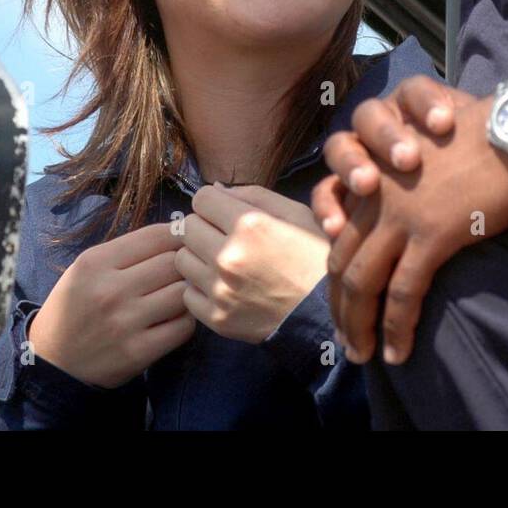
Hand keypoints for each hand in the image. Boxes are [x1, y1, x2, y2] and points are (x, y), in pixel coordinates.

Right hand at [28, 222, 193, 388]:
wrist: (53, 364)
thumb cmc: (75, 308)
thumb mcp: (86, 269)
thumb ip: (128, 250)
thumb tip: (179, 234)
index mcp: (94, 262)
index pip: (157, 235)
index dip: (179, 236)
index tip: (183, 243)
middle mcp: (109, 290)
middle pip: (174, 262)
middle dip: (185, 264)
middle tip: (184, 271)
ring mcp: (124, 323)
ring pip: (183, 292)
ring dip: (187, 292)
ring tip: (179, 294)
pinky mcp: (138, 352)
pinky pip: (184, 326)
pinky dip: (186, 319)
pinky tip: (174, 318)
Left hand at [175, 183, 329, 342]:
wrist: (326, 313)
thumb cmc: (315, 256)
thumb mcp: (296, 213)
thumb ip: (254, 195)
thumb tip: (216, 189)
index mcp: (250, 224)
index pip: (201, 199)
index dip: (215, 203)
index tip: (226, 213)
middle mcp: (228, 256)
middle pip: (187, 227)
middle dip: (205, 227)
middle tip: (225, 238)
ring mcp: (219, 289)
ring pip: (182, 260)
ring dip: (199, 257)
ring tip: (224, 263)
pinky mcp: (215, 318)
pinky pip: (187, 293)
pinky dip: (202, 288)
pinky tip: (225, 287)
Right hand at [313, 74, 475, 238]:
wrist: (458, 191)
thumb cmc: (474, 168)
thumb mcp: (477, 148)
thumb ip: (481, 136)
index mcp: (414, 106)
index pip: (416, 92)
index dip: (427, 104)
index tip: (445, 123)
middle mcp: (381, 124)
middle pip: (372, 116)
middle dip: (388, 136)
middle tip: (408, 160)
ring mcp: (358, 153)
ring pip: (341, 147)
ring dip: (352, 165)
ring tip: (368, 185)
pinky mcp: (342, 188)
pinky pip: (326, 192)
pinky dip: (328, 207)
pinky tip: (336, 228)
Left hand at [323, 95, 507, 365]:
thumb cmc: (486, 135)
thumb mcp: (430, 151)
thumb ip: (411, 182)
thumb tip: (412, 221)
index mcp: (374, 170)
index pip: (338, 229)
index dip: (336, 270)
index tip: (343, 301)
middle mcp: (376, 192)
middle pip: (342, 260)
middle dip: (341, 307)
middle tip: (346, 340)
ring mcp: (401, 213)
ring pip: (362, 280)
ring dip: (358, 325)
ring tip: (363, 355)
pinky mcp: (431, 233)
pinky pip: (403, 292)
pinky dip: (396, 327)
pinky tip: (398, 352)